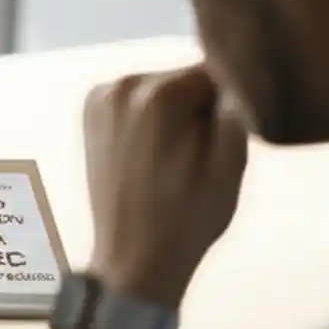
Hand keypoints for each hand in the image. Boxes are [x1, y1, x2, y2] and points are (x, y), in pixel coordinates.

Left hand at [84, 65, 247, 306]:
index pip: (217, 71)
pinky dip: (149, 120)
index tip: (219, 142)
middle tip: (193, 159)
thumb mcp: (232, 160)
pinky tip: (150, 158)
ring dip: (174, 114)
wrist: (135, 258)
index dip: (229, 105)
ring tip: (170, 162)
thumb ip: (237, 102)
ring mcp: (100, 99)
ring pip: (162, 89)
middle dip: (199, 108)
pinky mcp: (91, 113)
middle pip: (185, 78)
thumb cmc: (188, 217)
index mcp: (158, 94)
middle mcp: (122, 86)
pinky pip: (137, 102)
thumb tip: (233, 69)